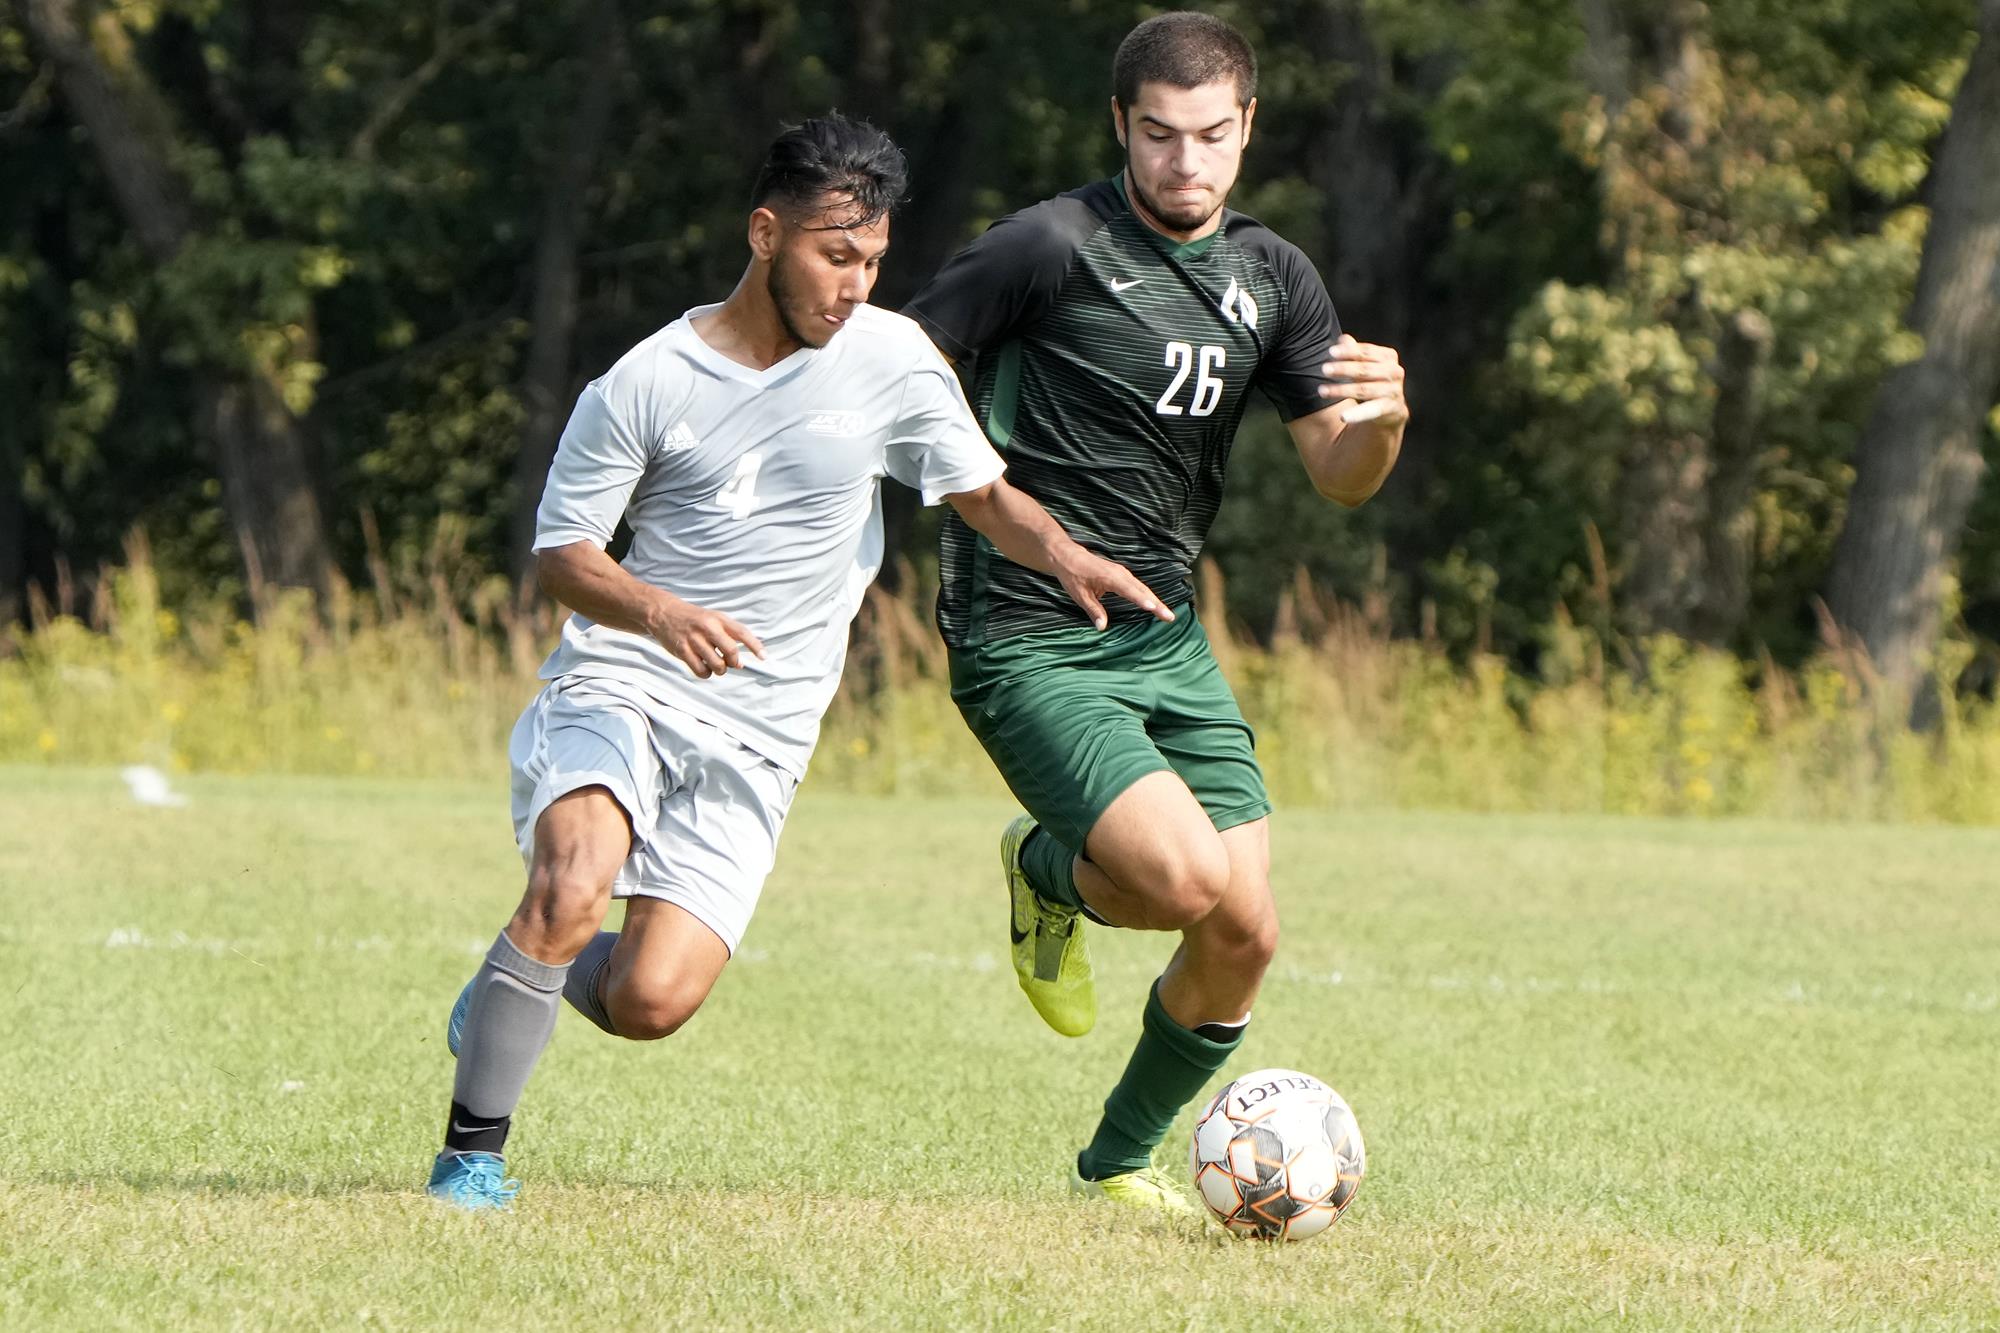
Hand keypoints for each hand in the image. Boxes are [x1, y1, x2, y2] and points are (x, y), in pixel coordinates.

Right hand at [646, 593, 764, 678]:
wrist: (664, 613)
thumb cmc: (694, 619)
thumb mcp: (713, 619)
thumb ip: (729, 637)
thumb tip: (740, 664)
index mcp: (718, 619)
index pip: (741, 632)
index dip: (754, 645)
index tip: (764, 657)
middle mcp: (707, 628)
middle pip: (730, 651)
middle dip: (734, 661)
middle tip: (730, 662)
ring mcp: (694, 640)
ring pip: (716, 665)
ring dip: (719, 670)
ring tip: (714, 663)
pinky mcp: (682, 651)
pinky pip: (701, 671)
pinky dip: (706, 673)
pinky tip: (703, 666)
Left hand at [1051, 548, 1175, 630]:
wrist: (1068, 556)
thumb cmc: (1072, 575)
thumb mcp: (1080, 595)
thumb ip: (1093, 611)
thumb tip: (1102, 628)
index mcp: (1110, 578)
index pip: (1130, 591)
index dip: (1142, 600)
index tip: (1154, 609)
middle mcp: (1120, 574)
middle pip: (1142, 590)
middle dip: (1157, 604)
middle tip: (1170, 617)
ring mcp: (1123, 572)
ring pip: (1142, 588)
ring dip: (1155, 600)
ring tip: (1167, 614)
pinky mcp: (1122, 574)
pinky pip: (1138, 586)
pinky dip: (1147, 595)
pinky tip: (1154, 605)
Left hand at [1319, 334, 1408, 427]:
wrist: (1389, 408)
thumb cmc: (1372, 380)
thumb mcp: (1364, 364)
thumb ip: (1354, 352)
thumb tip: (1343, 339)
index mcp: (1389, 357)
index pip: (1366, 352)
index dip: (1348, 351)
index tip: (1331, 351)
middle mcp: (1394, 372)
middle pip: (1365, 369)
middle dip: (1343, 369)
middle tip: (1324, 369)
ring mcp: (1394, 391)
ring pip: (1364, 389)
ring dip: (1342, 390)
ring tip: (1322, 390)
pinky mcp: (1391, 409)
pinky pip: (1371, 410)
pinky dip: (1357, 414)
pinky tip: (1342, 415)